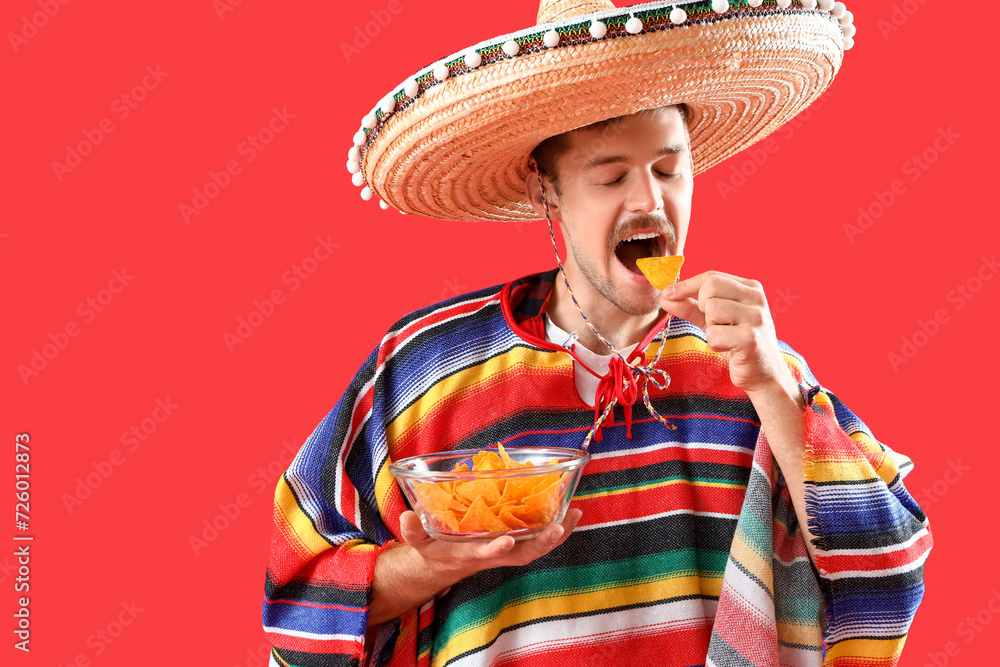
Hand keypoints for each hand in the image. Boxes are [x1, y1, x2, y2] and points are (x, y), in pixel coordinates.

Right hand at [399, 508, 582, 580]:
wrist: (446, 564)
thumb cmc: (435, 551)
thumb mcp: (419, 544)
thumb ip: (412, 532)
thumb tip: (405, 516)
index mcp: (472, 554)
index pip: (486, 554)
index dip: (497, 549)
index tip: (508, 540)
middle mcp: (495, 554)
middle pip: (524, 555)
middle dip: (542, 543)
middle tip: (558, 527)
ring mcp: (508, 550)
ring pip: (537, 547)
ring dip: (558, 534)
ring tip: (574, 513)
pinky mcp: (516, 541)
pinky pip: (540, 537)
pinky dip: (557, 527)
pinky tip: (571, 511)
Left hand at [658, 271, 796, 396]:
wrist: (764, 374)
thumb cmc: (737, 344)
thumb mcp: (713, 321)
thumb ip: (691, 307)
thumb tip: (665, 296)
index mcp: (750, 288)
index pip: (711, 276)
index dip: (686, 285)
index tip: (667, 294)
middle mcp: (757, 298)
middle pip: (709, 287)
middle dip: (702, 307)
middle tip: (714, 324)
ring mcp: (756, 317)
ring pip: (711, 310)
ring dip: (710, 328)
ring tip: (726, 338)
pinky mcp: (751, 338)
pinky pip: (714, 334)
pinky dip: (715, 345)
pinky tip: (730, 350)